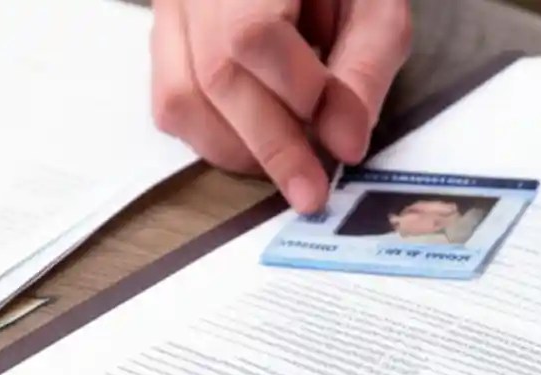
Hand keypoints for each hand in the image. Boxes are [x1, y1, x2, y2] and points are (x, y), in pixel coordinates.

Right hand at [149, 0, 411, 212]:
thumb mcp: (377, 6)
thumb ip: (367, 67)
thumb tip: (343, 145)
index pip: (251, 33)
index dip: (296, 93)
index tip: (339, 136)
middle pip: (216, 76)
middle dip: (271, 145)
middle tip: (312, 190)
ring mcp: (171, 10)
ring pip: (181, 100)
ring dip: (239, 149)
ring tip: (288, 162)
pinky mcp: (163, 40)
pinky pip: (170, 105)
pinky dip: (214, 138)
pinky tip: (256, 140)